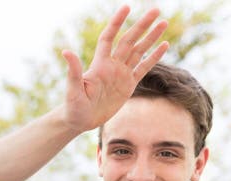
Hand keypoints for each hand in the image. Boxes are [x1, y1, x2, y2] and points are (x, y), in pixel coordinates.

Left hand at [62, 5, 168, 132]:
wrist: (80, 120)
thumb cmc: (73, 106)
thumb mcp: (73, 89)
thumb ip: (74, 71)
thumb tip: (66, 51)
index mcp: (99, 64)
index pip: (109, 38)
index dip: (117, 23)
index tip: (127, 7)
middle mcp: (112, 65)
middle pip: (129, 41)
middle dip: (141, 26)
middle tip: (156, 10)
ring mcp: (121, 74)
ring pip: (138, 51)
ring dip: (151, 37)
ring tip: (163, 23)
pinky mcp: (128, 85)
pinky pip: (143, 68)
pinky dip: (153, 57)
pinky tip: (164, 45)